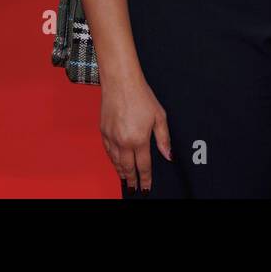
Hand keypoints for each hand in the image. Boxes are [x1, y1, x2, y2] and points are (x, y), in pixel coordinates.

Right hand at [99, 78, 170, 193]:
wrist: (121, 82)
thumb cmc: (141, 95)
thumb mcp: (159, 116)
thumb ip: (164, 138)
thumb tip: (168, 155)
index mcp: (139, 139)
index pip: (143, 166)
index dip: (146, 179)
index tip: (146, 188)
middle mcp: (123, 141)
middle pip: (127, 168)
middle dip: (131, 180)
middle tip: (133, 189)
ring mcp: (111, 137)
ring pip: (115, 161)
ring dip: (121, 172)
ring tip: (125, 178)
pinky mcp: (103, 131)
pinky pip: (107, 151)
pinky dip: (112, 160)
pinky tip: (115, 161)